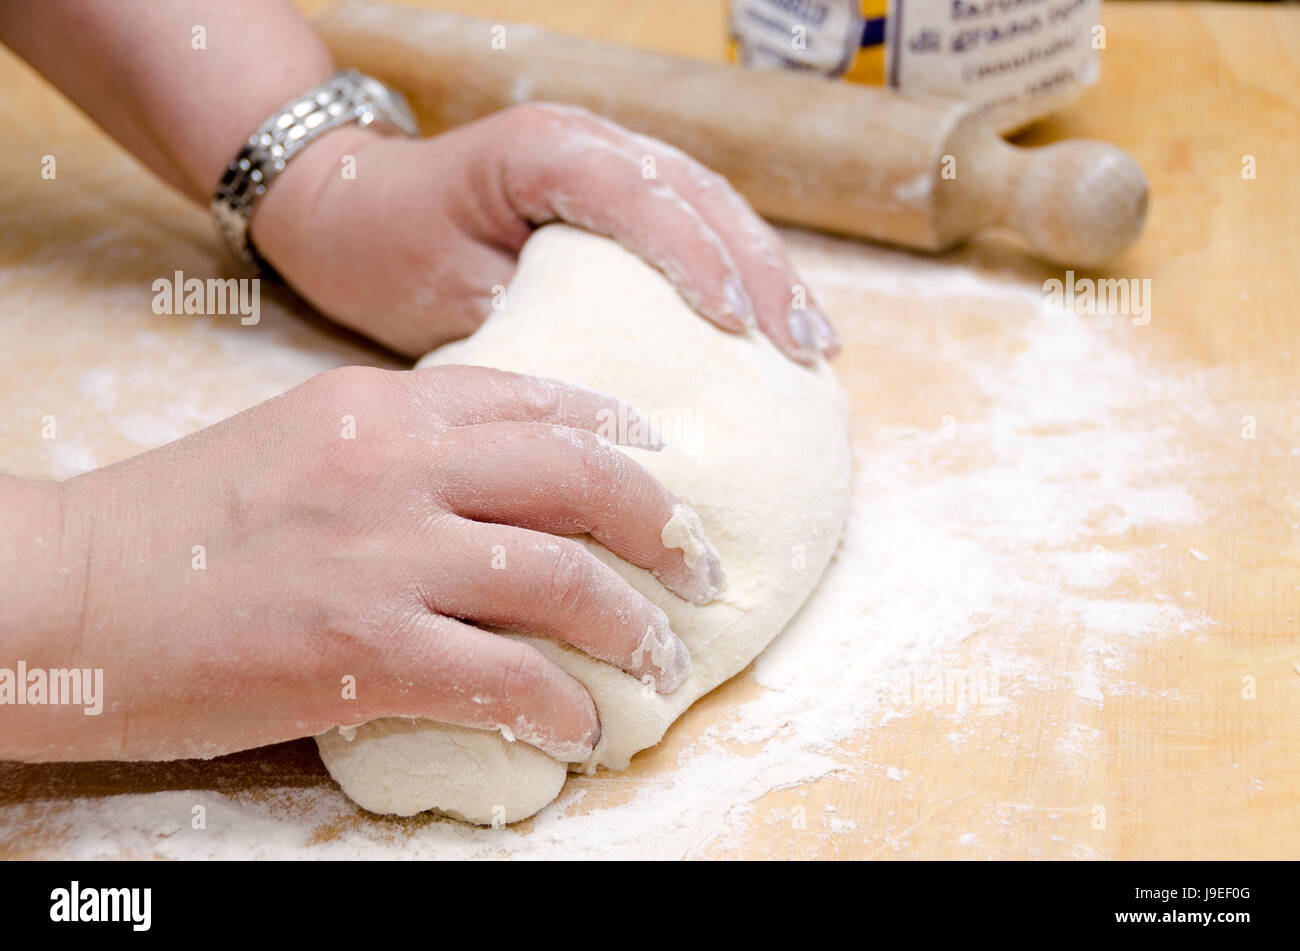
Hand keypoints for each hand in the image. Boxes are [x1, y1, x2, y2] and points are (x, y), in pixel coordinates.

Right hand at [6, 365, 723, 762]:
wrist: (68, 594)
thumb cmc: (178, 526)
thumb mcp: (299, 443)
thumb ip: (399, 449)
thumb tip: (497, 482)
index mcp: (379, 407)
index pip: (536, 401)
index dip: (619, 433)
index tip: (664, 465)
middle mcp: (395, 465)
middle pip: (579, 479)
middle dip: (661, 524)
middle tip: (702, 566)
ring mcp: (384, 556)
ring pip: (563, 577)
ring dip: (634, 627)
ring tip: (663, 660)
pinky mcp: (364, 650)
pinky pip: (508, 677)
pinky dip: (564, 706)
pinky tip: (582, 726)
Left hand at [252, 103, 839, 362]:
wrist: (354, 206)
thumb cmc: (387, 250)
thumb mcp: (443, 296)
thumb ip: (525, 327)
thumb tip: (608, 395)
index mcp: (540, 152)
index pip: (636, 194)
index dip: (694, 258)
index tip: (736, 328)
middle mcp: (588, 140)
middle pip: (699, 194)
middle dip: (760, 272)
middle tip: (804, 348)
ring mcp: (611, 157)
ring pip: (715, 205)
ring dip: (770, 272)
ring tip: (815, 341)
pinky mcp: (620, 191)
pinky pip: (699, 223)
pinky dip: (744, 272)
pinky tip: (777, 320)